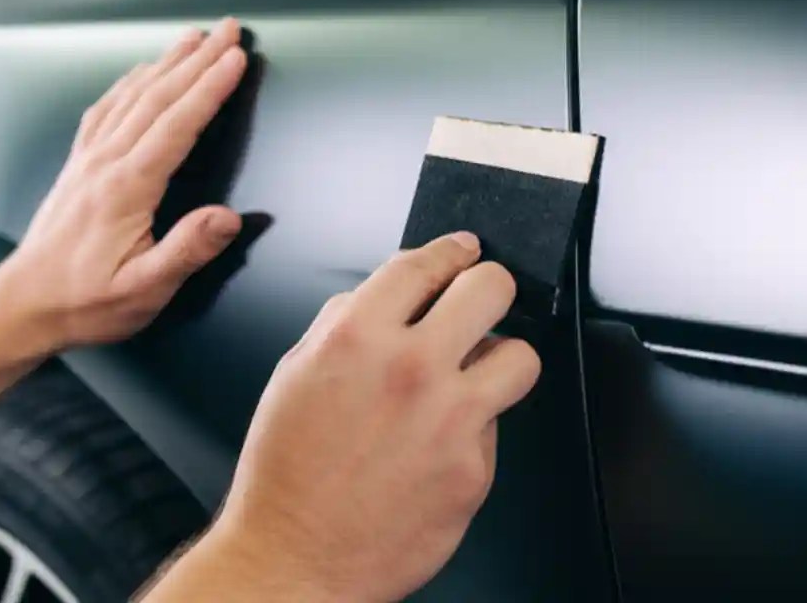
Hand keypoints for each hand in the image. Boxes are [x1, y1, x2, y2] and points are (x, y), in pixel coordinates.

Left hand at [0, 17, 247, 355]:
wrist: (25, 304)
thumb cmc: (86, 302)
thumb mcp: (143, 290)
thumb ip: (186, 250)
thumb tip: (228, 217)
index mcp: (126, 188)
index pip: (177, 125)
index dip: (209, 88)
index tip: (236, 58)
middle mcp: (105, 163)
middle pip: (158, 97)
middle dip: (197, 60)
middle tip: (228, 30)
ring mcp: (88, 160)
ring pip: (132, 96)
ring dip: (167, 63)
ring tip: (194, 37)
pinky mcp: (78, 166)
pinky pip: (106, 109)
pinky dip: (130, 83)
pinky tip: (141, 74)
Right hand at [202, 233, 541, 601]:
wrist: (295, 558)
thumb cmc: (287, 473)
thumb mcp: (294, 375)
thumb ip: (341, 324)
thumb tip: (381, 296)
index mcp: (357, 336)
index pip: (424, 263)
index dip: (450, 250)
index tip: (464, 250)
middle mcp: (410, 368)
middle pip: (490, 288)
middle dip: (487, 287)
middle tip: (480, 300)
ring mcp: (450, 418)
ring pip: (520, 354)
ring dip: (500, 358)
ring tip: (476, 373)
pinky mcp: (475, 467)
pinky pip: (497, 423)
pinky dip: (476, 425)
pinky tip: (442, 440)